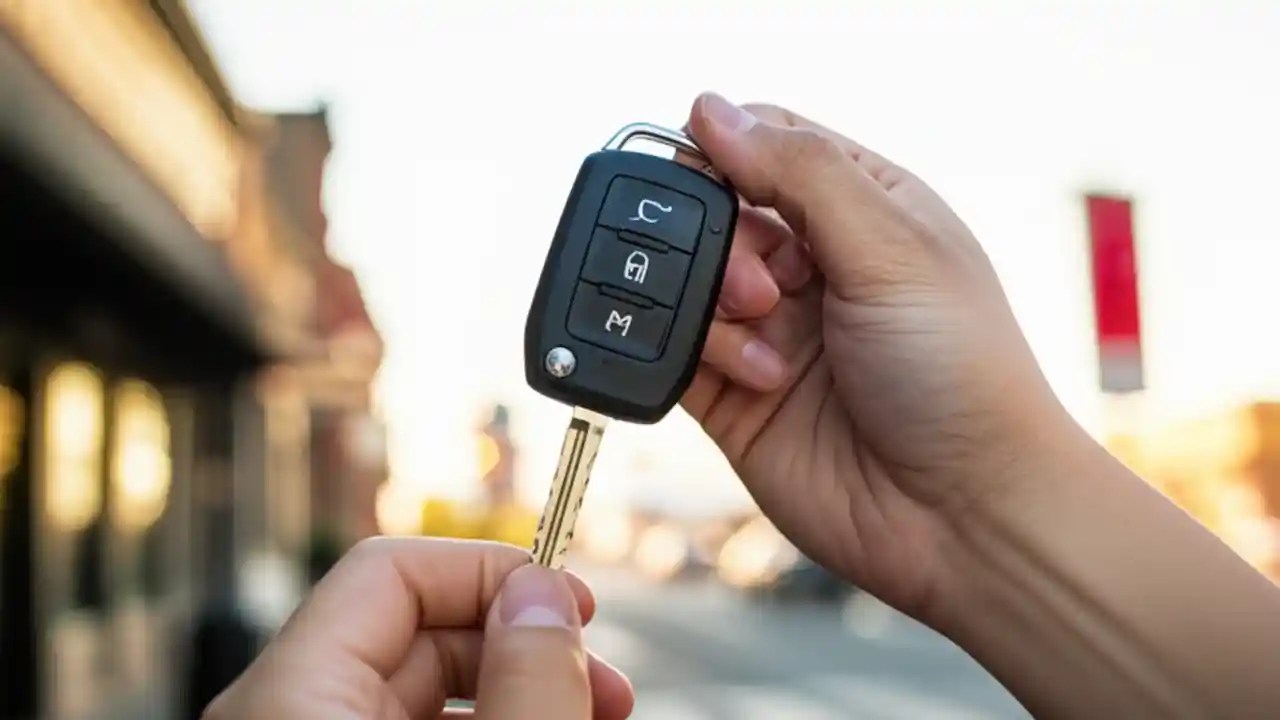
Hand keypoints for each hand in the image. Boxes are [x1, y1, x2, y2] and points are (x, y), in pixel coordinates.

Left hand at [203, 538, 633, 718]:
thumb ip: (520, 683)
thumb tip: (543, 597)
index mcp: (291, 698)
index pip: (389, 568)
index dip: (490, 569)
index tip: (564, 600)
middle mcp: (287, 715)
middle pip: (415, 626)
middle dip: (521, 639)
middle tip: (598, 675)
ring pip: (423, 686)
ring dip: (516, 684)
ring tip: (590, 708)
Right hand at [686, 93, 1069, 620]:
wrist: (964, 515)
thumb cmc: (961, 375)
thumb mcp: (892, 247)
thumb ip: (800, 172)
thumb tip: (712, 109)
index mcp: (866, 212)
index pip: (773, 144)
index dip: (729, 148)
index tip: (705, 167)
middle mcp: (815, 267)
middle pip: (719, 212)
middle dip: (724, 239)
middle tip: (765, 284)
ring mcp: (773, 332)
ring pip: (690, 282)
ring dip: (714, 303)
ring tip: (767, 340)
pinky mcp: (737, 396)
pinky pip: (677, 352)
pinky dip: (696, 354)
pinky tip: (756, 379)